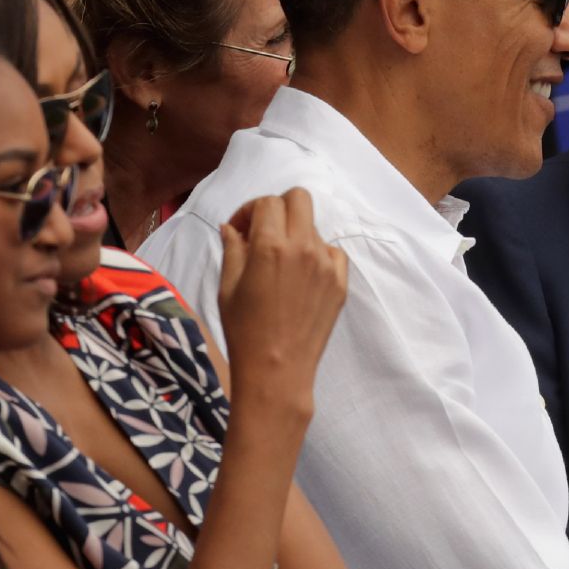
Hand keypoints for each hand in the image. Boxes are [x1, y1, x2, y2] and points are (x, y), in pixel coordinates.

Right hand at [217, 189, 347, 404]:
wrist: (276, 370)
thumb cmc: (244, 330)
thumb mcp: (227, 287)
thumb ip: (232, 249)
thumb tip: (232, 227)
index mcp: (271, 246)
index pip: (267, 203)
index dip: (249, 210)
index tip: (240, 230)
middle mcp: (303, 248)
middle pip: (299, 198)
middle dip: (279, 207)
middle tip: (264, 231)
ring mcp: (327, 265)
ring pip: (314, 227)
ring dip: (295, 234)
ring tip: (279, 263)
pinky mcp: (341, 283)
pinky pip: (332, 252)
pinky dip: (316, 255)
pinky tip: (301, 277)